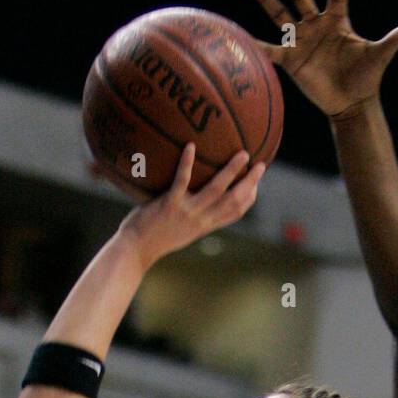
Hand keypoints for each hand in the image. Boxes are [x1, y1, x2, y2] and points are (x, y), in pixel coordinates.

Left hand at [120, 144, 264, 263]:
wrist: (136, 250)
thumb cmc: (155, 237)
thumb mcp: (179, 230)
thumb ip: (191, 216)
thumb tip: (194, 199)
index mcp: (205, 226)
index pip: (235, 213)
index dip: (249, 198)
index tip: (256, 184)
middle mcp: (201, 220)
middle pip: (233, 201)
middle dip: (250, 183)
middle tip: (261, 165)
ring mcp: (187, 213)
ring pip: (216, 190)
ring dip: (231, 171)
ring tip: (242, 154)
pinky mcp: (169, 205)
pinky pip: (181, 181)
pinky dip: (187, 163)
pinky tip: (191, 146)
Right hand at [248, 0, 397, 118]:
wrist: (350, 104)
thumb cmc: (366, 78)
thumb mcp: (381, 54)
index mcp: (338, 22)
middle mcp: (317, 27)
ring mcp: (302, 42)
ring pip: (281, 15)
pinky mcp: (292, 61)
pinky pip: (271, 50)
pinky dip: (257, 45)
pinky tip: (241, 37)